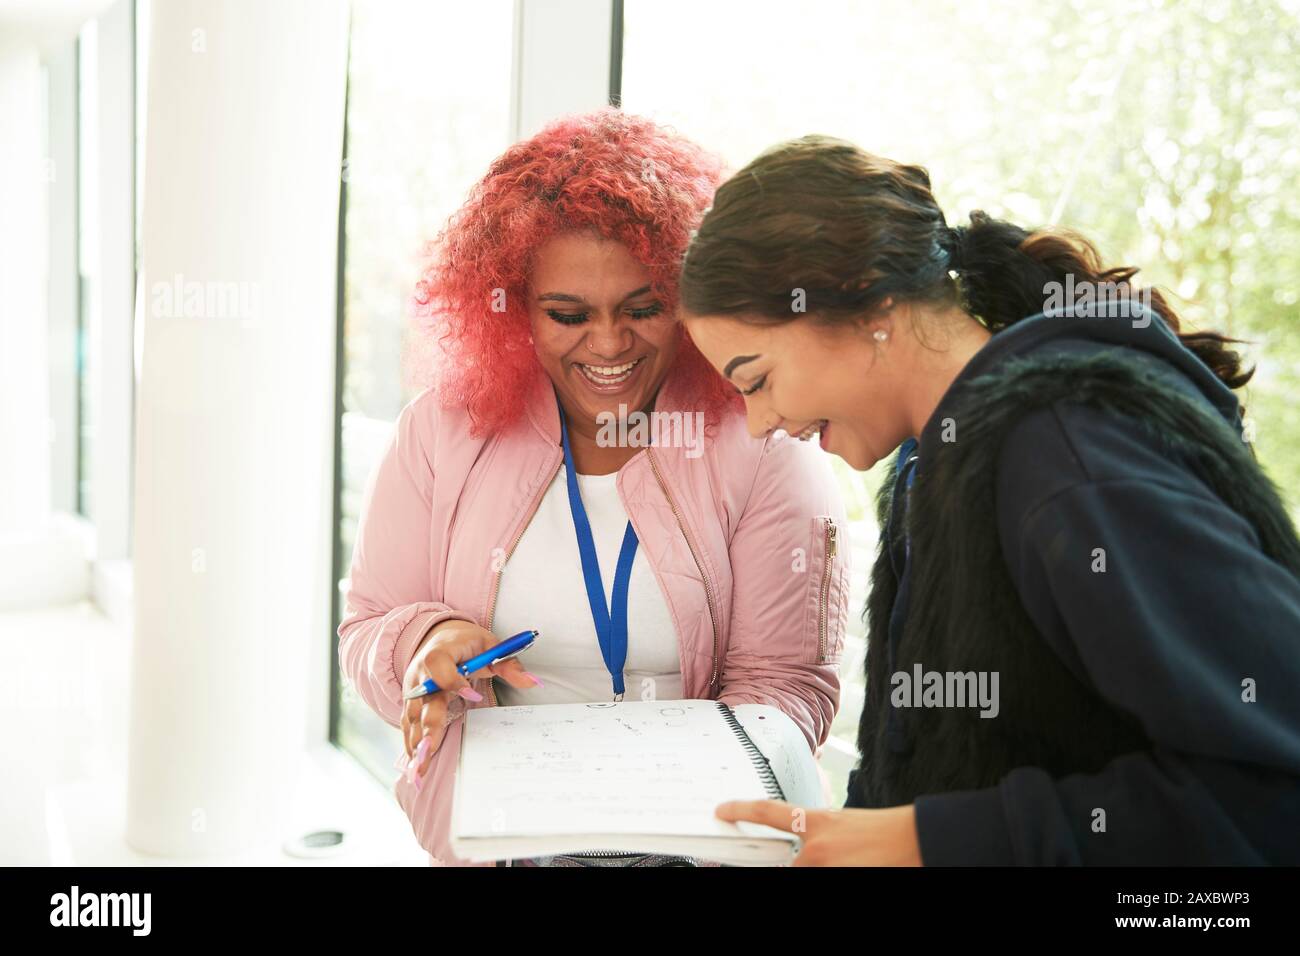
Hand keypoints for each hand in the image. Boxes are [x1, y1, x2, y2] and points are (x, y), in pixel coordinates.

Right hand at [400, 619, 539, 781]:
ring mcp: (413, 691)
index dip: (455, 681)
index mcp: (440, 653)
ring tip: (417, 769)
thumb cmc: (467, 644)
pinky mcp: (411, 704)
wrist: (442, 638)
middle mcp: (421, 674)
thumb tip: (533, 682)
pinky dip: (411, 745)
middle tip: (430, 748)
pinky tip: (414, 765)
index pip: (441, 667)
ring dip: (416, 743)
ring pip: (413, 718)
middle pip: (424, 700)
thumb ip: (509, 665)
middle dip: (428, 725)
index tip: (473, 694)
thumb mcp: (490, 646)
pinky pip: (408, 725)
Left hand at [715, 800, 921, 865]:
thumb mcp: (843, 825)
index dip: (740, 809)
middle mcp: (815, 848)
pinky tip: (851, 865)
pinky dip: (832, 874)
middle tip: (828, 858)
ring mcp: (826, 869)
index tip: (721, 810)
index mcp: (817, 823)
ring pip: (801, 875)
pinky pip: (822, 883)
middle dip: (795, 867)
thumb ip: (815, 834)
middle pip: (786, 867)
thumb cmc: (883, 832)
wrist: (914, 840)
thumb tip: (799, 849)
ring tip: (849, 861)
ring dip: (824, 869)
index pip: (768, 812)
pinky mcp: (840, 881)